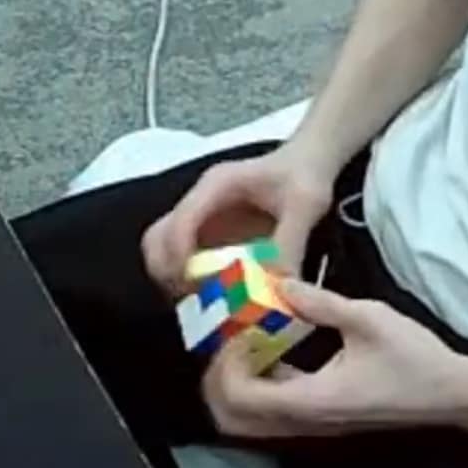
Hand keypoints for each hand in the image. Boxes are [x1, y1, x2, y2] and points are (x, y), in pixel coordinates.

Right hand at [141, 145, 335, 297]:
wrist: (310, 162)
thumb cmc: (305, 174)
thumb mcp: (305, 204)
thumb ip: (290, 243)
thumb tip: (279, 289)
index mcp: (216, 186)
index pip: (181, 220)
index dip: (181, 256)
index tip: (199, 286)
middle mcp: (199, 204)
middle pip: (157, 239)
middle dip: (169, 274)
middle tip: (198, 301)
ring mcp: (201, 222)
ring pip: (164, 254)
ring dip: (176, 283)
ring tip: (207, 305)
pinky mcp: (209, 239)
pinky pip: (185, 264)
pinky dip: (191, 285)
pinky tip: (218, 302)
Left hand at [204, 279, 467, 437]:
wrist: (452, 393)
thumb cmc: (414, 357)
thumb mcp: (368, 318)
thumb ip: (319, 302)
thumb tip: (279, 284)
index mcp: (312, 400)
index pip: (242, 397)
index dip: (227, 366)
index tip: (237, 329)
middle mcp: (306, 421)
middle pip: (235, 420)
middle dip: (220, 382)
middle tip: (231, 340)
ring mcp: (315, 425)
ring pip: (253, 420)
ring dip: (239, 384)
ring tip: (248, 341)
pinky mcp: (324, 419)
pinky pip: (275, 411)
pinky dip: (261, 385)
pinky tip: (273, 348)